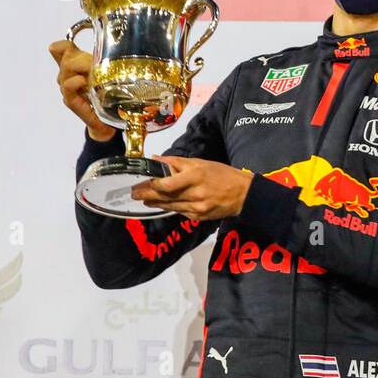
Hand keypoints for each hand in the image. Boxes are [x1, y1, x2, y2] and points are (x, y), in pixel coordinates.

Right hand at [48, 39, 114, 141]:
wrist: (106, 121)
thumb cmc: (106, 95)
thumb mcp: (105, 73)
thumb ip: (101, 59)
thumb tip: (106, 41)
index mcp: (73, 66)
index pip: (60, 49)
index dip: (64, 45)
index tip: (75, 46)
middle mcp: (66, 76)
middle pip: (67, 57)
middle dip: (82, 58)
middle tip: (96, 65)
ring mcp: (67, 89)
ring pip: (66, 68)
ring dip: (81, 67)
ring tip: (94, 74)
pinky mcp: (70, 101)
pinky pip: (67, 86)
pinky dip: (75, 81)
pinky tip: (84, 81)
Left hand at [130, 156, 253, 221]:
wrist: (243, 194)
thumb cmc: (222, 175)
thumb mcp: (201, 163)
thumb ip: (177, 163)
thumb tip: (156, 160)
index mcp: (195, 177)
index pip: (167, 184)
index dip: (151, 185)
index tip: (141, 183)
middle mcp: (195, 194)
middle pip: (165, 196)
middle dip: (147, 195)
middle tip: (134, 193)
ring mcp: (197, 208)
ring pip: (170, 206)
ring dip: (155, 203)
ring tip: (143, 199)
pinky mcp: (199, 217)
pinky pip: (179, 212)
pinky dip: (170, 207)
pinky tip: (162, 204)